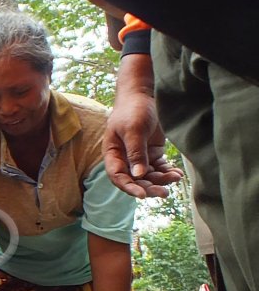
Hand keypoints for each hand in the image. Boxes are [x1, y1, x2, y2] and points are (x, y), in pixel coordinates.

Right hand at [104, 56, 183, 197]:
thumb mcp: (133, 130)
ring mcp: (139, 156)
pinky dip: (167, 172)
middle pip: (135, 180)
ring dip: (160, 180)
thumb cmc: (133, 110)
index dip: (129, 187)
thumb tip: (138, 176)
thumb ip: (136, 152)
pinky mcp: (153, 153)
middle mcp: (125, 158)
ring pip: (148, 176)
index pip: (118, 176)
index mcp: (113, 154)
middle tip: (164, 193)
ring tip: (175, 178)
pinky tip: (177, 173)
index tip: (142, 195)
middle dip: (149, 187)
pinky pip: (159, 168)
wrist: (145, 94)